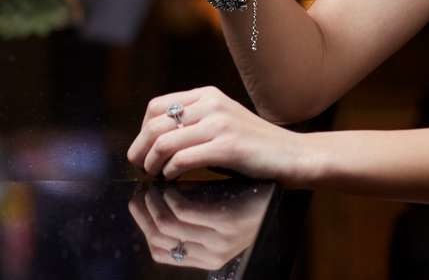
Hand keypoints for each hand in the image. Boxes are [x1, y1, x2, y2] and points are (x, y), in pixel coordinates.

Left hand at [126, 85, 313, 182]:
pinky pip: (183, 159)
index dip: (142, 131)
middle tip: (141, 167)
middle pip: (155, 125)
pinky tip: (173, 178)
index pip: (156, 107)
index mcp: (207, 95)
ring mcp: (220, 124)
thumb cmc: (255, 146)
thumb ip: (194, 124)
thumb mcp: (222, 123)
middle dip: (141, 150)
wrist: (293, 155)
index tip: (143, 150)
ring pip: (165, 142)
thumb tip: (154, 141)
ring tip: (156, 175)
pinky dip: (171, 172)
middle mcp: (211, 104)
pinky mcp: (228, 147)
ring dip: (153, 163)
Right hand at [126, 182, 271, 270]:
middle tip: (141, 185)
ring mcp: (221, 240)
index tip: (137, 202)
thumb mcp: (223, 215)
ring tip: (154, 176)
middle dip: (143, 211)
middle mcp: (213, 253)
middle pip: (160, 237)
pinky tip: (173, 173)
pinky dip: (172, 196)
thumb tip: (159, 198)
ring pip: (168, 224)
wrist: (291, 170)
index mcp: (209, 258)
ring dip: (154, 200)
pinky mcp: (228, 220)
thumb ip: (194, 215)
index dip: (143, 225)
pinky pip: (185, 211)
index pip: (161, 251)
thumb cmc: (255, 192)